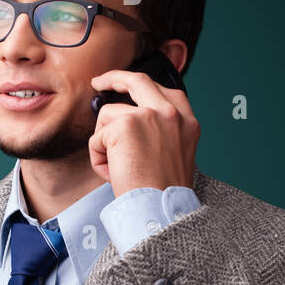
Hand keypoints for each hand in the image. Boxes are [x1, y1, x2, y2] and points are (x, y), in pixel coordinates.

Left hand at [88, 70, 199, 197]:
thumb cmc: (162, 190)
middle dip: (114, 77)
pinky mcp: (125, 124)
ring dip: (104, 142)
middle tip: (98, 82)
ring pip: (108, 115)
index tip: (124, 82)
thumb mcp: (172, 153)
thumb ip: (159, 131)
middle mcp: (171, 113)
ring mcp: (148, 115)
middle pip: (138, 80)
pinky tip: (114, 172)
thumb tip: (127, 117)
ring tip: (118, 166)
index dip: (140, 83)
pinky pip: (96, 137)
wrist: (160, 206)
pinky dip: (98, 157)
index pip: (165, 90)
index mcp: (187, 122)